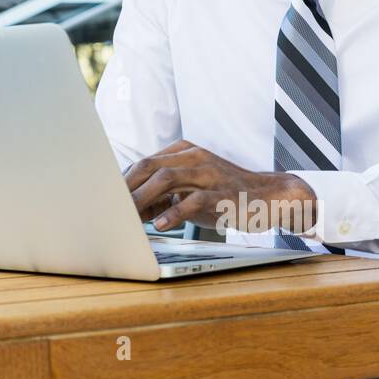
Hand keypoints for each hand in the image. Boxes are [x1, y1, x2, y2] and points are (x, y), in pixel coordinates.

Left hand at [124, 140, 317, 234]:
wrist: (271, 197)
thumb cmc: (226, 195)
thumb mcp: (192, 191)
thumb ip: (164, 196)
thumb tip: (132, 210)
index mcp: (185, 152)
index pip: (144, 163)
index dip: (124, 181)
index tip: (107, 199)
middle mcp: (195, 157)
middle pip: (150, 166)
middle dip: (127, 187)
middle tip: (109, 207)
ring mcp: (209, 173)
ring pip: (167, 179)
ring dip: (143, 198)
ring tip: (127, 216)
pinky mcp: (222, 193)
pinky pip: (193, 200)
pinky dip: (174, 212)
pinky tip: (162, 225)